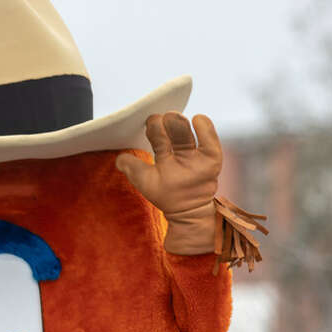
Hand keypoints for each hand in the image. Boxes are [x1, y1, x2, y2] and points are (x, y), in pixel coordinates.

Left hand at [116, 112, 221, 253]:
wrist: (187, 213)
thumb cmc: (166, 195)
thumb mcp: (145, 181)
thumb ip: (132, 168)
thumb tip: (120, 159)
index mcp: (164, 152)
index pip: (158, 135)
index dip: (154, 127)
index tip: (151, 123)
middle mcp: (180, 151)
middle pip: (173, 131)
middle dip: (166, 123)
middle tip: (159, 119)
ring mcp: (195, 155)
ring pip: (187, 135)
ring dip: (179, 124)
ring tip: (173, 118)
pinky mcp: (211, 159)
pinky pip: (210, 141)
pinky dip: (205, 129)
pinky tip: (198, 119)